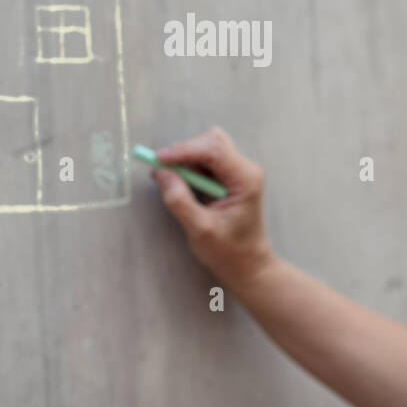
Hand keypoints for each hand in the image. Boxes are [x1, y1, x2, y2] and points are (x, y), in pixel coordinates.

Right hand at [151, 126, 274, 285]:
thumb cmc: (228, 252)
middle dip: (184, 151)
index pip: (214, 150)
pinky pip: (205, 161)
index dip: (184, 150)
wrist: (248, 265)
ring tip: (167, 177)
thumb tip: (161, 173)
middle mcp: (244, 169)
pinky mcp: (228, 177)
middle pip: (212, 141)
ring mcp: (237, 171)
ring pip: (207, 147)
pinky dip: (188, 166)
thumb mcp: (200, 230)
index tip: (158, 159)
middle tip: (161, 168)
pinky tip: (177, 181)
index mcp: (245, 179)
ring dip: (185, 158)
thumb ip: (180, 200)